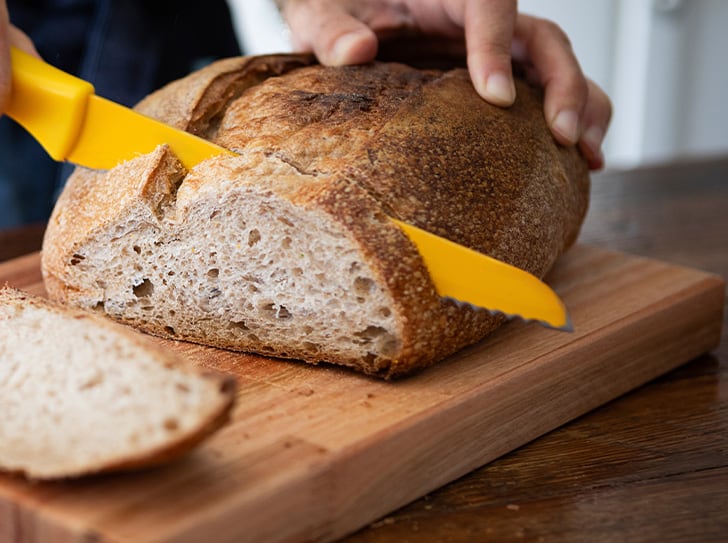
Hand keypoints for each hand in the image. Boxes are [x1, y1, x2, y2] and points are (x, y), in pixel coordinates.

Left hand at [279, 0, 611, 168]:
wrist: (339, 20)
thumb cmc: (335, 11)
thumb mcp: (321, 14)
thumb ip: (332, 30)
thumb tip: (356, 51)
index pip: (489, 5)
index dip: (497, 48)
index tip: (496, 98)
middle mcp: (479, 18)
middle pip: (541, 37)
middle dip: (562, 83)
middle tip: (561, 136)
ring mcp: (495, 48)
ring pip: (556, 65)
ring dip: (582, 105)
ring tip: (585, 155)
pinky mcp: (499, 78)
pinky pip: (545, 92)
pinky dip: (571, 120)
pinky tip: (577, 162)